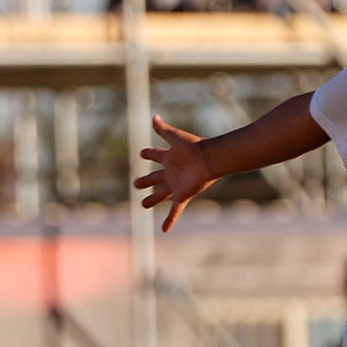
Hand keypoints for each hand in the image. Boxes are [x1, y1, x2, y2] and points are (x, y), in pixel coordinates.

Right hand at [135, 115, 217, 231]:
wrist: (210, 159)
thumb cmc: (193, 147)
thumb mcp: (175, 138)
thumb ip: (163, 130)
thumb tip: (154, 117)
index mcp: (170, 158)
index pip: (156, 155)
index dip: (149, 154)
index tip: (142, 153)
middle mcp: (172, 172)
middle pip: (155, 178)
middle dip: (146, 180)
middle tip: (136, 184)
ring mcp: (176, 185)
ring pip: (161, 195)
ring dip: (153, 200)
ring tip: (143, 204)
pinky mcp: (182, 195)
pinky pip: (175, 210)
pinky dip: (170, 220)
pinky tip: (165, 230)